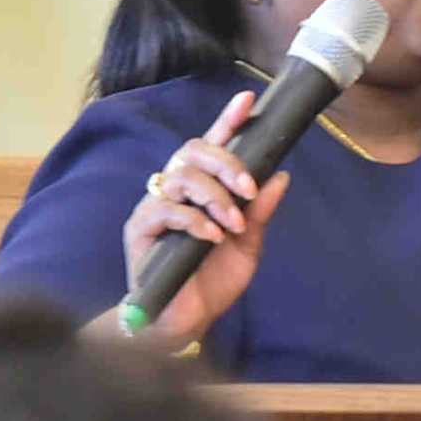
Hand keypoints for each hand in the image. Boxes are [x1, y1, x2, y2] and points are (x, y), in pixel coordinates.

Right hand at [123, 90, 289, 343]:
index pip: (213, 146)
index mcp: (203, 189)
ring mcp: (155, 206)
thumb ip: (258, 213)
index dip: (228, 122)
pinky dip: (195, 220)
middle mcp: (176, 190)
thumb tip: (281, 177)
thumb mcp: (247, 246)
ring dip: (215, 197)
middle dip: (226, 163)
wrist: (186, 319)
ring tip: (231, 225)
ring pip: (181, 177)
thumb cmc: (212, 280)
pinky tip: (212, 237)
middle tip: (247, 188)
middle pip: (194, 151)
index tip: (248, 101)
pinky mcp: (140, 228)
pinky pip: (166, 209)